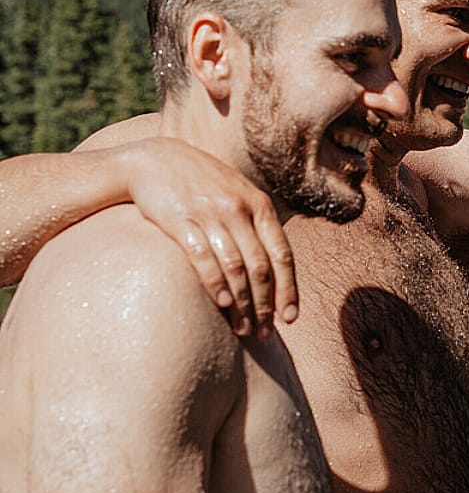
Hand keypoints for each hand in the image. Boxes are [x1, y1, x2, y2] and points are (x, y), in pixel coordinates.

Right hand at [122, 137, 296, 336]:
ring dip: (242, 304)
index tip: (289, 318)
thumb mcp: (237, 193)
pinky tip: (221, 306)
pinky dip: (215, 285)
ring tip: (244, 329)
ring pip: (236, 268)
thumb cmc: (200, 183)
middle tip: (264, 333)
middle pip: (261, 267)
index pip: (282, 255)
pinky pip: (204, 259)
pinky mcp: (181, 221)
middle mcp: (239, 210)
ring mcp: (211, 215)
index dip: (288, 289)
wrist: (153, 159)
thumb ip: (257, 222)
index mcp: (259, 205)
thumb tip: (276, 264)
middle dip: (266, 305)